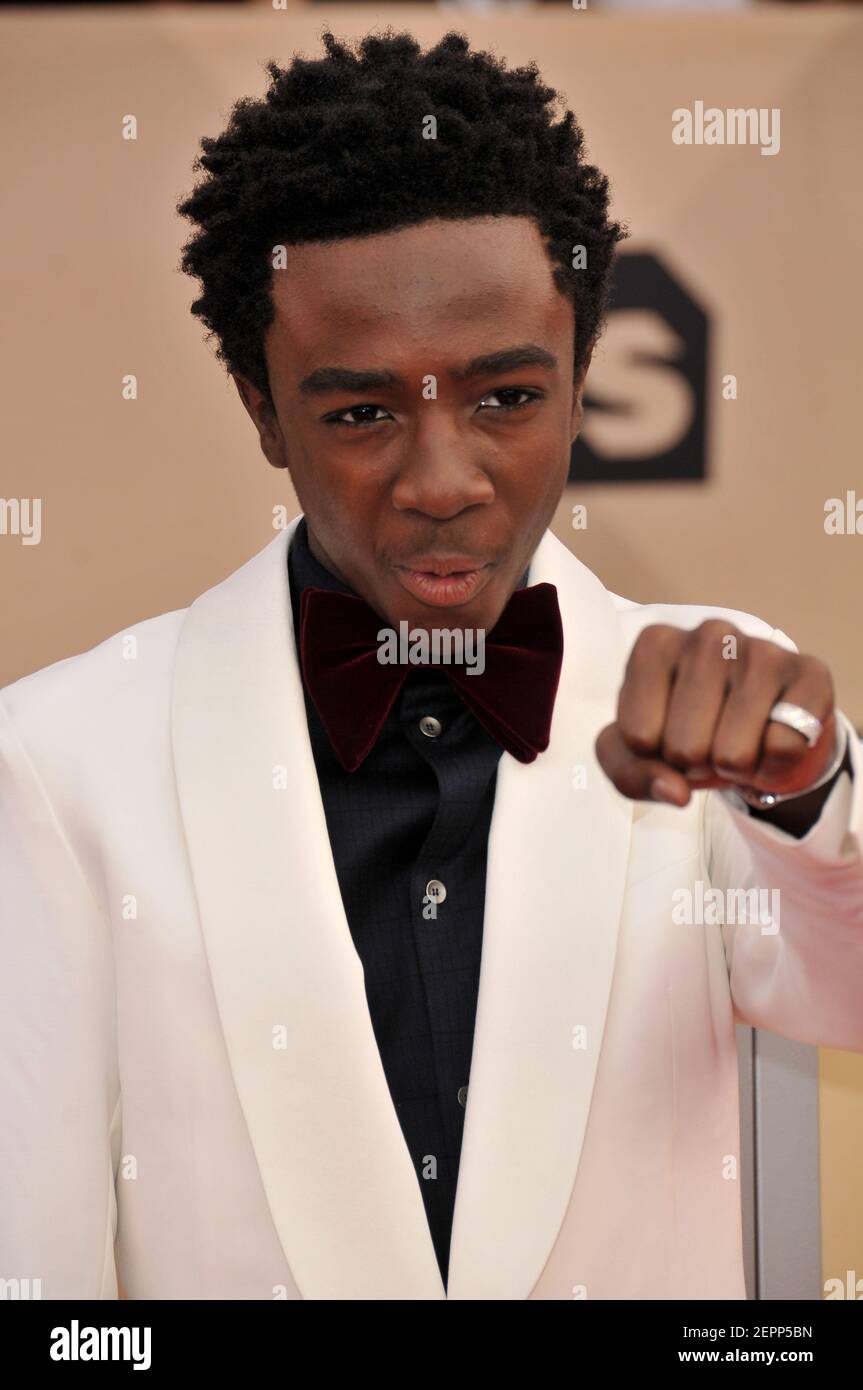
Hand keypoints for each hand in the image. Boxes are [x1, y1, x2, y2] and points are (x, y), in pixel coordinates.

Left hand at [595, 620, 836, 806]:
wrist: (753, 727)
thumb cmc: (685, 730)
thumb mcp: (636, 755)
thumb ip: (631, 774)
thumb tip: (674, 791)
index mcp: (656, 645)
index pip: (637, 737)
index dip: (653, 754)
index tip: (669, 733)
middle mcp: (709, 636)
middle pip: (684, 748)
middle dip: (695, 763)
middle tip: (708, 741)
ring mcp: (762, 651)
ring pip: (733, 754)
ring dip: (734, 768)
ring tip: (736, 741)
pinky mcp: (809, 674)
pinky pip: (783, 748)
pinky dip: (773, 766)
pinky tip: (770, 742)